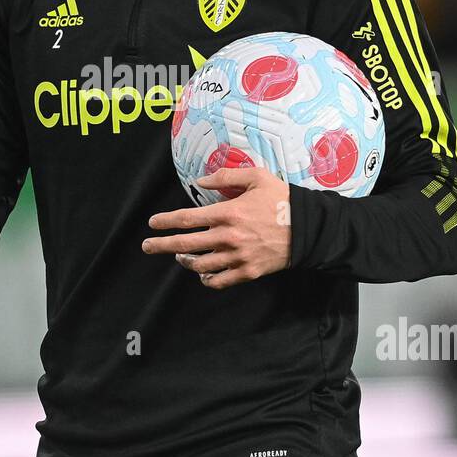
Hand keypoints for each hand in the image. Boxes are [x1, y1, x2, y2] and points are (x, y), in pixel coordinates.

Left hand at [142, 166, 291, 288]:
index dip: (165, 221)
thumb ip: (225, 176)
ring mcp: (238, 257)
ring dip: (185, 260)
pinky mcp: (248, 272)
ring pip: (200, 265)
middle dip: (161, 245)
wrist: (309, 228)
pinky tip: (201, 274)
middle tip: (146, 246)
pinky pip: (220, 281)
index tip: (152, 223)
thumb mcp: (256, 176)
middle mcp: (228, 237)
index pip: (187, 218)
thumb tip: (199, 180)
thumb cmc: (282, 199)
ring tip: (179, 255)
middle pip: (185, 243)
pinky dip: (206, 279)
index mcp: (228, 212)